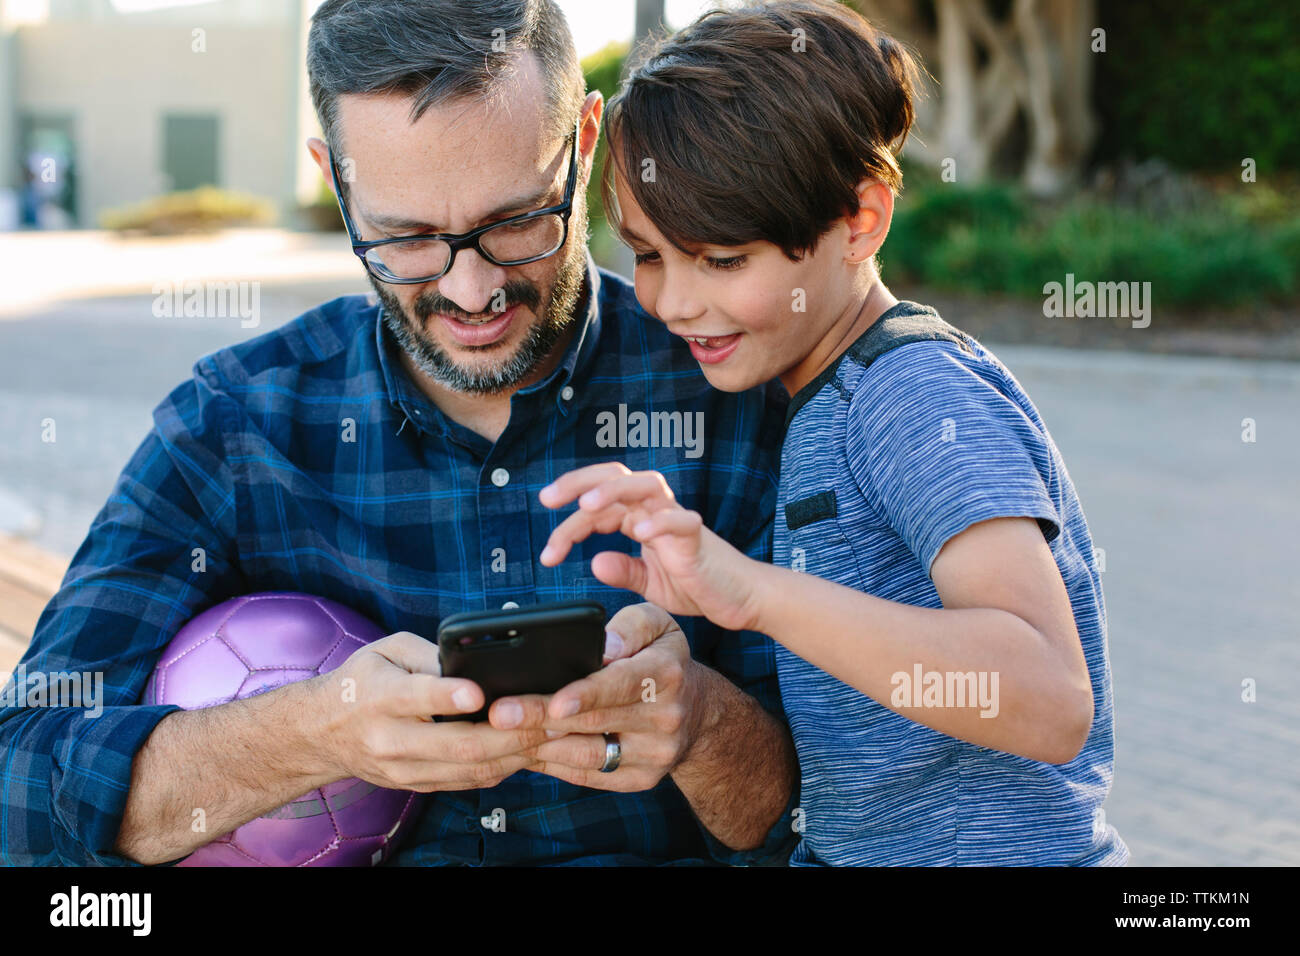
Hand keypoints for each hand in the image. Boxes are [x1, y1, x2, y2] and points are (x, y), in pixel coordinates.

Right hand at [313, 631, 548, 791]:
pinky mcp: (419, 785)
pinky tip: (533, 750)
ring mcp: (406, 769)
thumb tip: (477, 660)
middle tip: (551, 717)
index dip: (448, 696)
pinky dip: (506, 766)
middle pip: (457, 744)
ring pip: (471, 769)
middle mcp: (391, 739)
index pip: (415, 697)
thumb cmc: (363, 681)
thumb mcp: (386, 650)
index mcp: (380, 696)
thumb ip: (429, 653)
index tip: (479, 692)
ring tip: (556, 735)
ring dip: (519, 754)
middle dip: (511, 733)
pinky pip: (470, 780)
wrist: (321, 734)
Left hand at [486, 603, 719, 792]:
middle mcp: (665, 718)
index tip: (553, 702)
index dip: (586, 694)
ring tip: (500, 735)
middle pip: (594, 722)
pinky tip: (522, 751)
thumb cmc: (661, 658)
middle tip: (499, 714)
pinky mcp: (640, 779)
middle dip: (541, 718)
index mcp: (667, 673)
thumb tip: (602, 646)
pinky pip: (588, 776)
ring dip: (540, 746)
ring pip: (587, 756)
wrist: (697, 711)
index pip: (621, 685)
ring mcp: (654, 754)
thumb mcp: (656, 624)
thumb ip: (628, 627)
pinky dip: (551, 765)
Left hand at [538, 462, 759, 631]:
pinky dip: (659, 522)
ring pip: (645, 486)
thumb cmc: (699, 584)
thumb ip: (624, 570)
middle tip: (547, 499)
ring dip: (613, 490)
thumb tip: (594, 562)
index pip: (598, 508)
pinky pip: (680, 520)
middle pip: (615, 477)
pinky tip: (639, 534)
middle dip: (578, 482)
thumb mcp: (650, 583)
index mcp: (641, 520)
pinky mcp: (699, 538)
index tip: (547, 555)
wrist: (742, 598)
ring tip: (586, 506)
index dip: (568, 525)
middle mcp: (656, 512)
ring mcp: (677, 521)